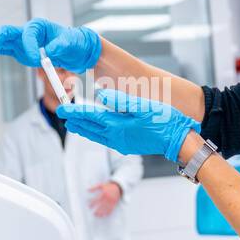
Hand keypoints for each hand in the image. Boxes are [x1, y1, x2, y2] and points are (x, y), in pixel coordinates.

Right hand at [0, 18, 100, 70]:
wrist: (74, 49)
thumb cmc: (74, 43)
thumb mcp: (72, 42)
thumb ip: (62, 45)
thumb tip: (50, 52)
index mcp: (39, 26)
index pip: (29, 34)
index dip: (30, 46)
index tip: (38, 58)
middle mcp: (27, 31)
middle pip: (7, 32)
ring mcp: (21, 41)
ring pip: (1, 39)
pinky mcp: (19, 50)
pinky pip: (3, 49)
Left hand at [58, 89, 200, 162]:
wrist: (177, 140)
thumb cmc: (164, 121)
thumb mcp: (142, 105)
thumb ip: (119, 100)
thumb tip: (100, 94)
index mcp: (118, 125)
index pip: (90, 116)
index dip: (75, 110)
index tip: (62, 107)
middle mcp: (116, 137)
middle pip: (89, 127)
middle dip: (75, 120)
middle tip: (62, 113)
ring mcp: (121, 143)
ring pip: (96, 135)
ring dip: (83, 128)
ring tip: (73, 123)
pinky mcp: (127, 146)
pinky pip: (104, 139)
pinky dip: (95, 133)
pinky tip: (95, 131)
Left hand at [88, 181, 121, 217]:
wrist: (117, 187)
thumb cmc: (108, 186)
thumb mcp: (101, 185)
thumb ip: (94, 188)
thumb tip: (87, 190)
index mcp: (104, 194)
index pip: (97, 200)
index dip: (92, 203)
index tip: (89, 206)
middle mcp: (107, 198)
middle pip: (102, 206)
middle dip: (97, 210)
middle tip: (94, 213)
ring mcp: (111, 201)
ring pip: (106, 208)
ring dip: (102, 213)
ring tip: (97, 215)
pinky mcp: (114, 203)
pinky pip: (111, 209)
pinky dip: (107, 213)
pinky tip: (104, 215)